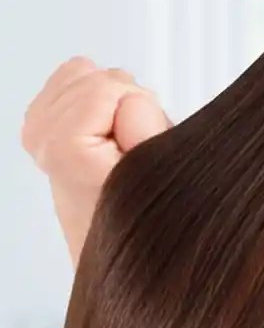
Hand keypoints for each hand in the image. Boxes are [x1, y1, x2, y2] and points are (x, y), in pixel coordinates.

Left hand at [20, 56, 170, 265]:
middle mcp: (43, 145)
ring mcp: (37, 138)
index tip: (144, 140)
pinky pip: (64, 83)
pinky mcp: (42, 133)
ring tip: (125, 133)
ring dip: (110, 96)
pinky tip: (105, 120)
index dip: (137, 104)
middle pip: (88, 77)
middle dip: (124, 97)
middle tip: (137, 138)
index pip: (104, 89)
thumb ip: (146, 131)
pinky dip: (90, 92)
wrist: (125, 253)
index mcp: (67, 155)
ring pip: (77, 75)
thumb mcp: (163, 175)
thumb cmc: (146, 219)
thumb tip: (123, 95)